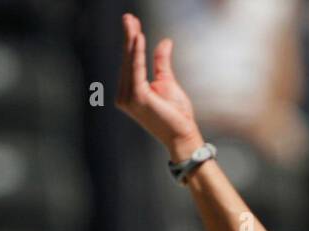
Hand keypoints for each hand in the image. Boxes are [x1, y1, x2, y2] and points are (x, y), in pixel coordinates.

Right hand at [116, 13, 202, 157]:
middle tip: (128, 16)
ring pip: (130, 63)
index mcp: (130, 91)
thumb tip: (165, 42)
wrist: (183, 136)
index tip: (132, 22)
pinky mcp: (136, 98)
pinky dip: (137, 54)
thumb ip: (162, 62)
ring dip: (131, 42)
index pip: (130, 62)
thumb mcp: (168, 82)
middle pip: (127, 60)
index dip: (131, 42)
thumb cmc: (176, 115)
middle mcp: (124, 95)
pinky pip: (136, 70)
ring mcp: (128, 98)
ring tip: (132, 23)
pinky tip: (139, 38)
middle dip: (128, 37)